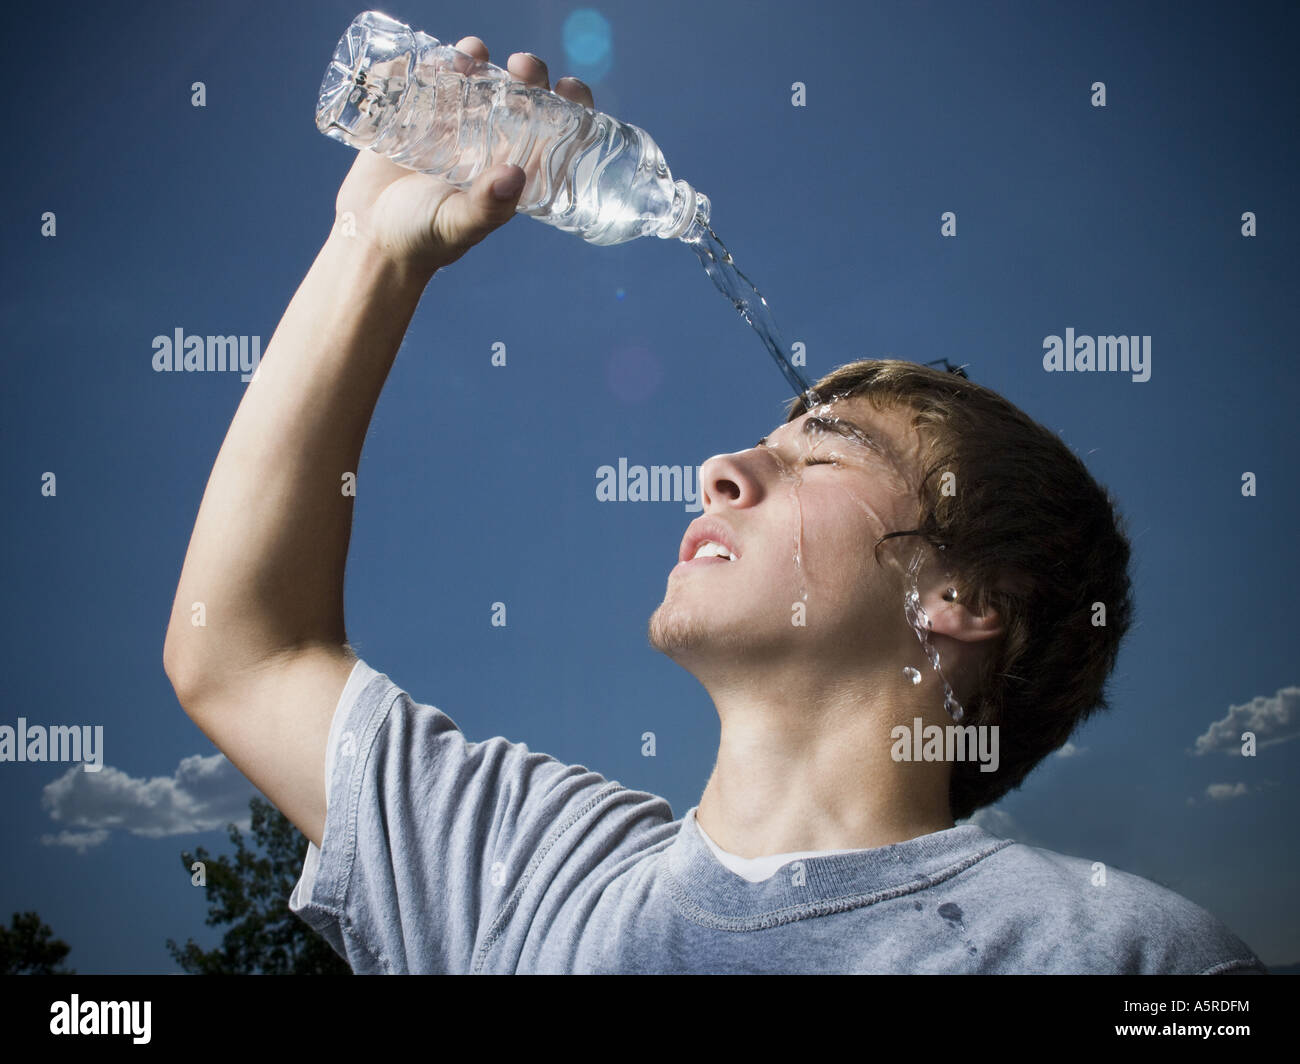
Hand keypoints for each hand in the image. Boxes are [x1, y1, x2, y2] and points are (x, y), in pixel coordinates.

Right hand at [332, 39, 595, 275]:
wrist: (369, 237)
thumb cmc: (424, 240)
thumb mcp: (458, 225)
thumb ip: (486, 207)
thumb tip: (515, 173)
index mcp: (513, 167)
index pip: (556, 132)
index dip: (572, 105)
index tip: (568, 87)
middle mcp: (489, 142)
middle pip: (521, 95)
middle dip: (528, 74)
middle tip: (521, 66)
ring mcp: (453, 124)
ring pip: (477, 78)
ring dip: (479, 59)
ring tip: (472, 53)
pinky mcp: (415, 113)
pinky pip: (428, 76)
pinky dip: (432, 60)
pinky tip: (433, 58)